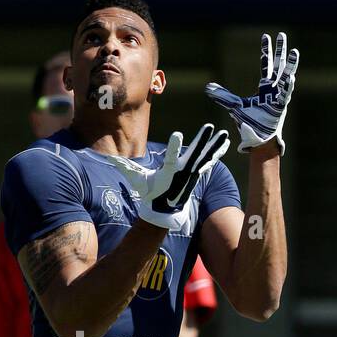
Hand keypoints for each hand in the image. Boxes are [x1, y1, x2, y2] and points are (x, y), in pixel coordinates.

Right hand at [103, 123, 230, 230]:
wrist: (164, 209)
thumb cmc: (150, 193)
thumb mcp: (137, 181)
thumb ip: (126, 168)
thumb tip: (111, 159)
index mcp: (168, 173)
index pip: (171, 158)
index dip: (174, 146)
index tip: (178, 135)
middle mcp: (183, 172)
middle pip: (194, 154)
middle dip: (202, 141)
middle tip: (209, 127)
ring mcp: (192, 173)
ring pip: (205, 156)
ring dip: (215, 144)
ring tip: (224, 133)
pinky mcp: (197, 173)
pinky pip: (209, 161)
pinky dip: (217, 152)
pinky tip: (225, 142)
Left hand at [205, 32, 298, 155]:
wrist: (257, 139)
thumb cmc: (249, 123)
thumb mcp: (234, 106)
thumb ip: (223, 96)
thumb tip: (208, 88)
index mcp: (264, 87)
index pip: (266, 64)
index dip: (266, 50)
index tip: (266, 36)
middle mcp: (274, 89)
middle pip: (278, 65)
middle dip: (280, 51)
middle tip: (282, 35)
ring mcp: (279, 97)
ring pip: (286, 77)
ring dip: (290, 65)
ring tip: (294, 52)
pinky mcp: (281, 107)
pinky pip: (286, 94)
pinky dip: (288, 86)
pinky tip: (291, 77)